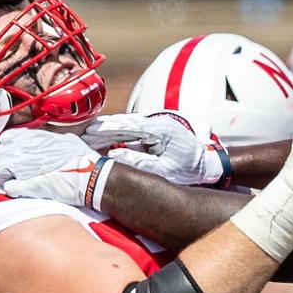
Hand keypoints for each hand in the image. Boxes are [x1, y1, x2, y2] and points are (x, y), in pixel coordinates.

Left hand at [0, 127, 110, 208]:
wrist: (91, 176)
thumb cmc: (83, 160)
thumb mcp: (67, 140)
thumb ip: (52, 139)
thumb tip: (52, 141)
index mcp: (32, 138)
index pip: (6, 139)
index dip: (9, 148)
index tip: (15, 155)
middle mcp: (22, 150)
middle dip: (4, 164)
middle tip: (15, 171)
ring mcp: (22, 168)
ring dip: (6, 177)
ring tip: (18, 181)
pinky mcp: (25, 185)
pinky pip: (8, 187)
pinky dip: (13, 189)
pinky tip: (22, 190)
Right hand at [82, 111, 229, 187]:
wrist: (210, 163)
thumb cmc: (189, 169)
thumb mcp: (164, 169)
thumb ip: (139, 161)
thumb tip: (114, 155)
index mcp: (158, 130)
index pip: (125, 127)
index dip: (104, 130)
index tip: (88, 133)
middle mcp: (156, 123)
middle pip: (123, 122)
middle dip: (101, 128)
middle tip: (81, 133)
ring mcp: (156, 124)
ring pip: (126, 124)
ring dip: (108, 129)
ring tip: (88, 134)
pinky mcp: (156, 129)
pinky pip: (133, 129)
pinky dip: (118, 132)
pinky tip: (105, 137)